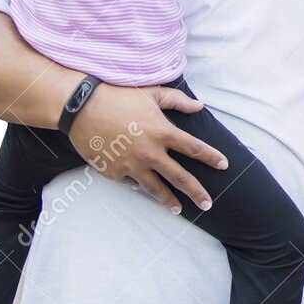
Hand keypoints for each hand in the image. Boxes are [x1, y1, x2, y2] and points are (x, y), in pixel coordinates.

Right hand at [70, 82, 226, 212]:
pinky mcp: (114, 172)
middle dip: (196, 192)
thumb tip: (199, 106)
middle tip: (208, 204)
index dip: (211, 157)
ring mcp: (131, 164)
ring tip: (179, 210)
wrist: (79, 107)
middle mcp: (149, 152)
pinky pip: (131, 181)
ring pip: (155, 189)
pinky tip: (144, 188)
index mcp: (162, 132)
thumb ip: (177, 101)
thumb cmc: (117, 95)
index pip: (194, 148)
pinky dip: (138, 184)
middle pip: (180, 177)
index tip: (224, 165)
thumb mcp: (150, 93)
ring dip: (169, 200)